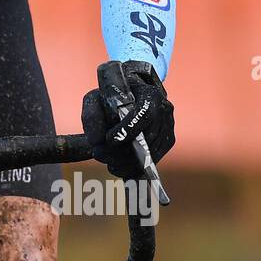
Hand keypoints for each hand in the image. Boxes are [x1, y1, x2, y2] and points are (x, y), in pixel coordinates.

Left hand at [81, 60, 174, 178]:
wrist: (129, 96)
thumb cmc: (111, 97)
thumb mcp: (95, 99)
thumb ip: (91, 116)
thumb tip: (97, 141)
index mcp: (149, 93)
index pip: (144, 114)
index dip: (127, 130)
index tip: (109, 140)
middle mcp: (164, 109)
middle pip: (147, 138)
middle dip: (122, 152)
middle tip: (99, 154)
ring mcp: (168, 125)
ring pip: (151, 153)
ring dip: (126, 162)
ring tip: (106, 162)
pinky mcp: (167, 140)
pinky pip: (153, 160)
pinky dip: (135, 167)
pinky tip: (118, 167)